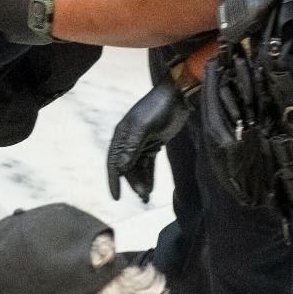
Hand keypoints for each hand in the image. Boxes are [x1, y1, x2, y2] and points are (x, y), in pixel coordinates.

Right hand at [106, 80, 190, 201]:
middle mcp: (128, 141)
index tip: (117, 197)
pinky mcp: (154, 143)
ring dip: (141, 181)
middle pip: (126, 168)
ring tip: (147, 197)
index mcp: (121, 136)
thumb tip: (121, 168)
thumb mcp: (144, 127)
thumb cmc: (159, 108)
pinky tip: (151, 187)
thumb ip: (132, 147)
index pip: (114, 162)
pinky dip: (149, 175)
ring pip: (137, 167)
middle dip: (133, 183)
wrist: (178, 96)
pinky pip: (148, 163)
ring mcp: (141, 142)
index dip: (114, 180)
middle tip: (143, 197)